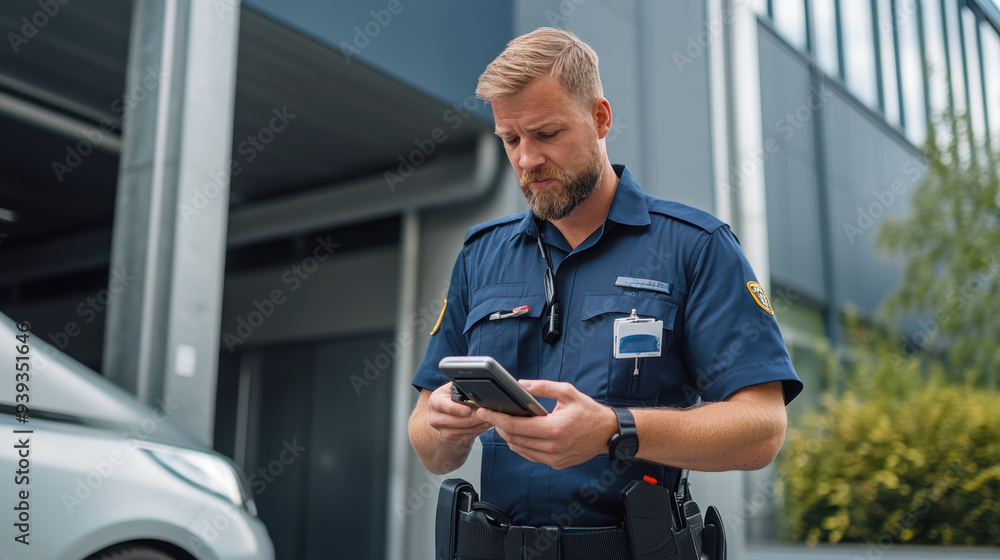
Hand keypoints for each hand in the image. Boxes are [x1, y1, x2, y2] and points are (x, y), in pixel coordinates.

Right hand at [427, 382, 492, 443]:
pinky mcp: (450, 438)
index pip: (445, 406)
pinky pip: (468, 436)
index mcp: (435, 401)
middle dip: (477, 416)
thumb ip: (460, 386)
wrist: (442, 413)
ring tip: (490, 416)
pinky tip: (485, 423)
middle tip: (489, 411)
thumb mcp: (451, 388)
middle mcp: (435, 418)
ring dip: (481, 424)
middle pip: (459, 421)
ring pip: (466, 430)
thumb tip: (475, 383)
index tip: (468, 410)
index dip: (457, 409)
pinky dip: (479, 430)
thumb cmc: (449, 397)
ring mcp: (442, 430)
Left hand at [474, 380, 617, 469]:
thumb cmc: (589, 412)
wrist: (608, 433)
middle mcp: (552, 447)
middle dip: (499, 427)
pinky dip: (520, 445)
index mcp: (553, 429)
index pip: (516, 426)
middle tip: (491, 415)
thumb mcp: (567, 392)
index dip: (496, 419)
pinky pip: (530, 456)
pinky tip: (518, 434)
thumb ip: (542, 387)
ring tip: (503, 424)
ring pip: (519, 450)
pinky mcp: (555, 464)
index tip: (484, 411)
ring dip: (508, 437)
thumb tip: (520, 385)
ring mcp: (553, 458)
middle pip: (513, 439)